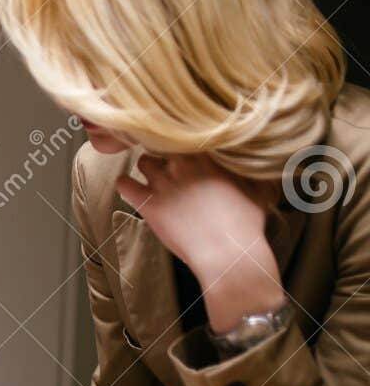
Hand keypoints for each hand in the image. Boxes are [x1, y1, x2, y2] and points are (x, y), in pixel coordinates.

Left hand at [116, 154, 283, 328]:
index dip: (187, 140)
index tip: (189, 148)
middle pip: (165, 144)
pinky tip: (132, 189)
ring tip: (156, 178)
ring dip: (148, 168)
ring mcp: (163, 182)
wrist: (226, 252)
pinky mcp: (148, 203)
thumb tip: (263, 159)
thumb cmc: (246, 223)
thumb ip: (255, 170)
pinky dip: (125, 185)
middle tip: (173, 164)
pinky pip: (123, 184)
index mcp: (209, 155)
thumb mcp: (259, 190)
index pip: (189, 132)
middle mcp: (183, 163)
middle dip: (168, 152)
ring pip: (144, 161)